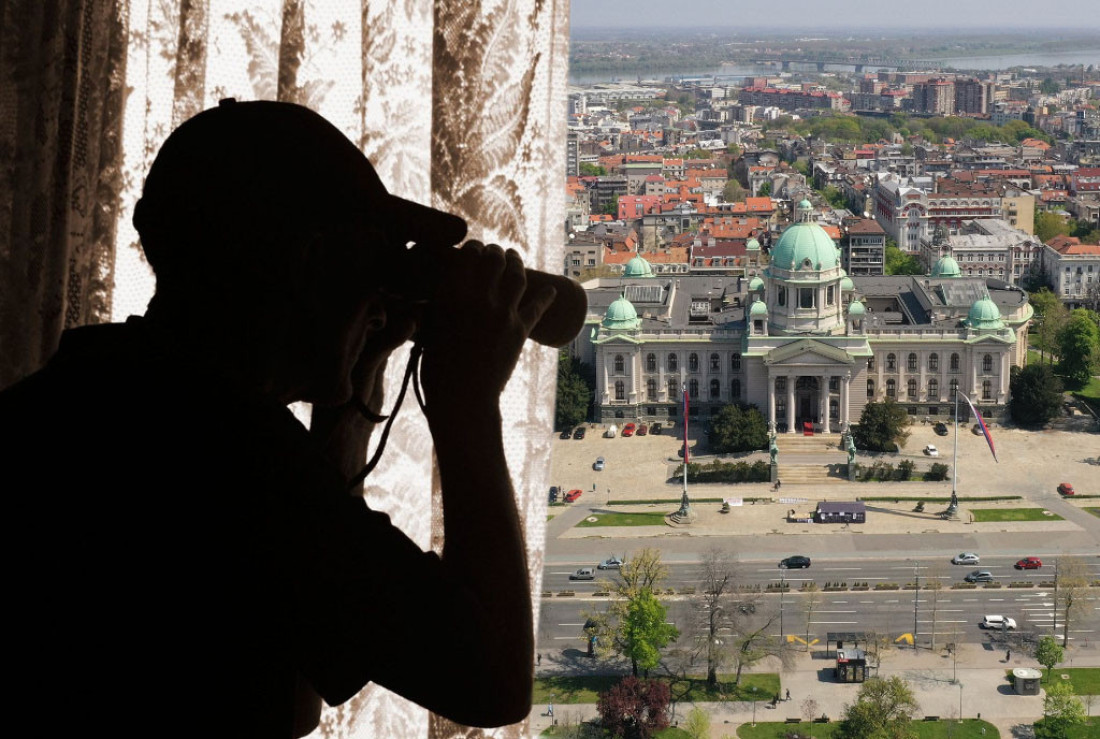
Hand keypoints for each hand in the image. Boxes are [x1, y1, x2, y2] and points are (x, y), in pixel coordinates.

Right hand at [415, 242, 555, 418]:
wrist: (462, 398)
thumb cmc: (436, 370)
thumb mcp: (428, 331)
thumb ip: (436, 308)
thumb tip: (442, 294)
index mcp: (451, 295)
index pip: (468, 256)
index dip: (473, 247)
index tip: (474, 248)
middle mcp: (479, 298)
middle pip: (494, 260)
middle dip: (495, 251)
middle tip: (495, 252)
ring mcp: (503, 313)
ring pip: (517, 276)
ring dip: (517, 262)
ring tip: (514, 258)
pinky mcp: (520, 330)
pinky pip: (537, 307)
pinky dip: (546, 297)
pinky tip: (552, 289)